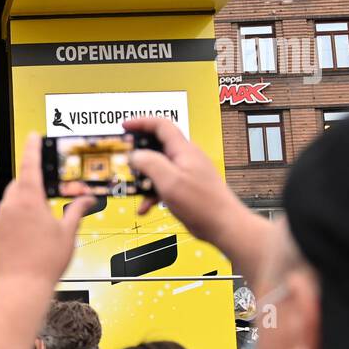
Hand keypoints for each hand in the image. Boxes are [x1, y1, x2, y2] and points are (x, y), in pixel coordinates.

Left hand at [0, 133, 93, 285]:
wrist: (20, 286)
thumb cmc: (44, 262)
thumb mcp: (67, 233)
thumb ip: (76, 211)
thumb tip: (87, 200)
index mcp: (30, 200)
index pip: (31, 164)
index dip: (32, 148)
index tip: (32, 136)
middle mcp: (10, 206)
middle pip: (20, 184)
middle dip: (32, 184)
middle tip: (46, 194)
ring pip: (11, 202)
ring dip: (23, 204)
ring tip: (39, 222)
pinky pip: (4, 219)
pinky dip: (15, 221)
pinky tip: (27, 237)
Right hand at [124, 116, 246, 245]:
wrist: (223, 225)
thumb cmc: (203, 204)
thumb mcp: (170, 182)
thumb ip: (150, 164)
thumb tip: (135, 155)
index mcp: (184, 150)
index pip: (161, 126)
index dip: (141, 123)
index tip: (125, 126)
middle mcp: (186, 158)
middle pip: (157, 146)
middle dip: (138, 154)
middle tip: (125, 161)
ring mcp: (186, 172)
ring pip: (158, 167)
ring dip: (144, 178)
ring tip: (135, 189)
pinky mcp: (186, 186)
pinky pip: (163, 183)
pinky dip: (152, 193)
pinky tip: (146, 206)